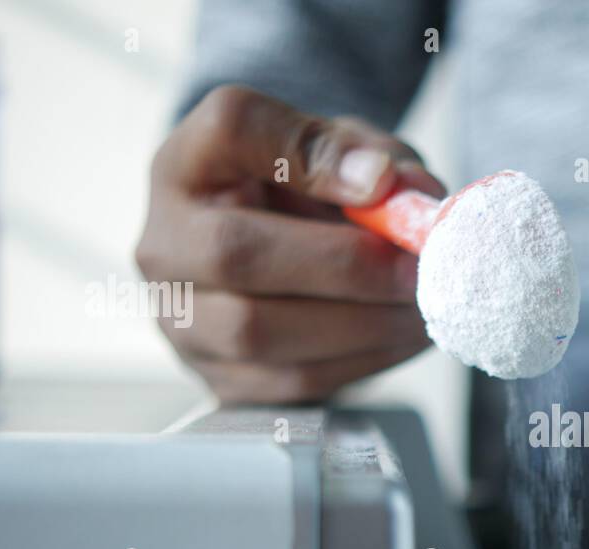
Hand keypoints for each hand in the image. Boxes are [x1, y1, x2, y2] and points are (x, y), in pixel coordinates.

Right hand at [136, 84, 444, 402]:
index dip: (306, 154)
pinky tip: (402, 338)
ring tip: (422, 309)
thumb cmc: (317, 203)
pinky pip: (289, 379)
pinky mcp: (215, 379)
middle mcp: (166, 240)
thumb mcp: (347, 158)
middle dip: (345, 266)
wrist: (287, 267)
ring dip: (362, 325)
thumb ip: (377, 160)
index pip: (230, 129)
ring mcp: (178, 318)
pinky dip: (362, 361)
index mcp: (191, 160)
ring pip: (257, 331)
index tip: (382, 179)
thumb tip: (406, 194)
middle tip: (418, 271)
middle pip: (232, 252)